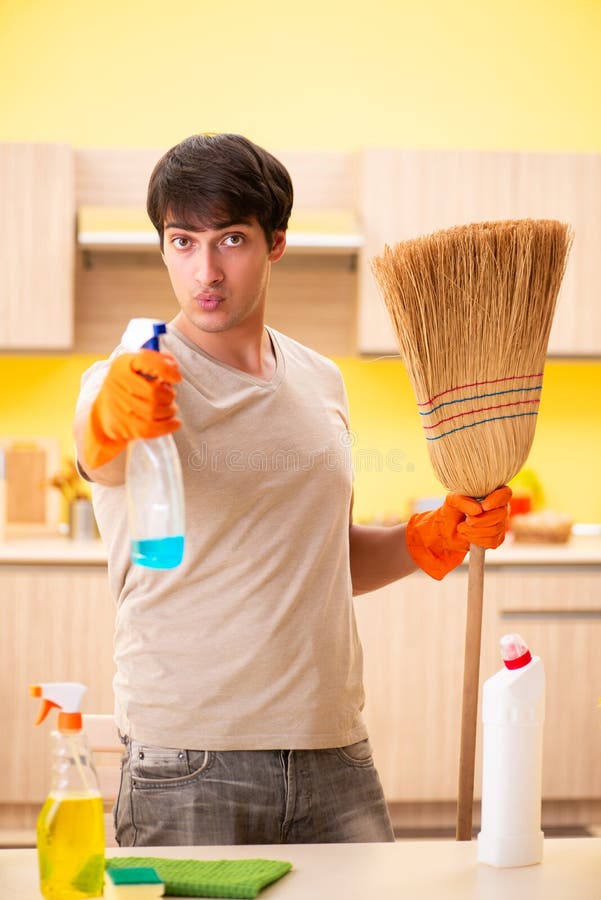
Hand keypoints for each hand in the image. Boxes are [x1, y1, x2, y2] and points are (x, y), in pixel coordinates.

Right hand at [83, 350, 181, 468]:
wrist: (105, 410)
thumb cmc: (129, 385)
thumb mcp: (138, 367)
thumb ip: (158, 361)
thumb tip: (173, 366)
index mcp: (122, 365)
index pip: (146, 361)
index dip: (166, 369)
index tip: (177, 378)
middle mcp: (117, 383)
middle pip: (153, 392)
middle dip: (169, 395)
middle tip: (170, 396)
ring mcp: (118, 406)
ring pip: (154, 411)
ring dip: (170, 410)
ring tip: (170, 408)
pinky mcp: (122, 426)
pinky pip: (150, 428)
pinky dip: (168, 426)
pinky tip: (175, 422)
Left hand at [405, 486, 511, 579]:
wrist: (446, 531)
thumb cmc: (451, 511)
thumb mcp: (452, 501)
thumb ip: (463, 501)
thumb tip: (478, 510)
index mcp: (492, 494)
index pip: (505, 494)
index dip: (497, 500)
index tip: (483, 506)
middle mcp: (499, 508)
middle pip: (501, 514)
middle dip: (481, 520)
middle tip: (467, 520)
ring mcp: (500, 524)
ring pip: (495, 529)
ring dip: (475, 531)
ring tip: (462, 528)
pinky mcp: (496, 539)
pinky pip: (491, 541)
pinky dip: (476, 540)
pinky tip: (468, 535)